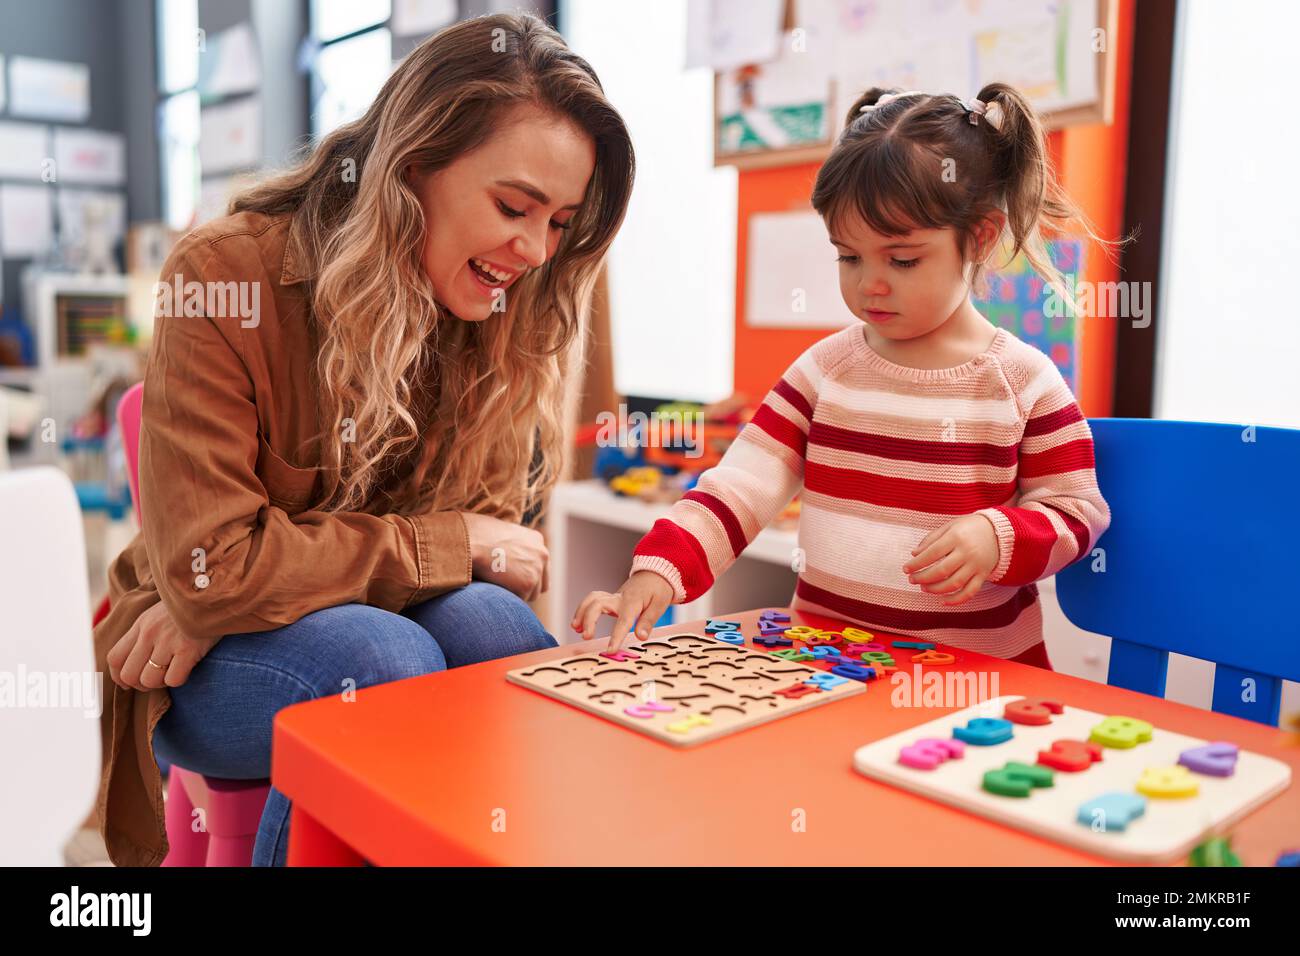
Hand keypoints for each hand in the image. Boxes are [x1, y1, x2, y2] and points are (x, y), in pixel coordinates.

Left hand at [106, 600, 221, 690]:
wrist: (216, 592)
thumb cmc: (191, 608)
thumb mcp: (161, 614)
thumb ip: (147, 633)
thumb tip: (138, 660)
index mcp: (141, 624)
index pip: (115, 658)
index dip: (119, 676)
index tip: (130, 682)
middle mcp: (149, 633)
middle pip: (129, 674)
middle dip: (141, 684)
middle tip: (156, 679)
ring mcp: (167, 641)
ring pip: (149, 680)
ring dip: (160, 684)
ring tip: (172, 673)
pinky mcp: (188, 649)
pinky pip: (173, 679)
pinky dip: (179, 679)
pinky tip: (187, 669)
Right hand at [463, 512, 548, 601]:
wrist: (471, 542)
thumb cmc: (476, 536)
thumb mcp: (500, 533)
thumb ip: (510, 545)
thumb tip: (506, 558)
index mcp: (536, 540)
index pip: (540, 565)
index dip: (527, 574)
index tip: (515, 578)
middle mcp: (542, 554)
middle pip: (541, 582)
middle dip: (527, 588)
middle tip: (508, 588)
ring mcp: (537, 569)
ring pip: (532, 594)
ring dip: (517, 594)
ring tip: (499, 585)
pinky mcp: (527, 584)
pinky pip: (520, 600)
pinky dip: (508, 598)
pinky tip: (496, 587)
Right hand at [571, 571, 674, 650]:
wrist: (655, 573)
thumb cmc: (658, 589)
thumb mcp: (660, 605)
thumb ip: (648, 621)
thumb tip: (641, 637)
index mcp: (633, 602)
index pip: (623, 621)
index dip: (616, 636)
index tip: (610, 650)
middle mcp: (619, 598)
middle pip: (598, 604)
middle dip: (589, 620)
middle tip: (586, 636)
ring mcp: (613, 597)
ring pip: (591, 600)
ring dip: (581, 613)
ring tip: (575, 628)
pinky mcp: (609, 598)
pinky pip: (592, 600)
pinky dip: (583, 610)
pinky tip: (579, 622)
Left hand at [902, 514, 999, 605]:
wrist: (998, 531)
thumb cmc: (968, 527)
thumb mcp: (949, 526)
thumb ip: (931, 539)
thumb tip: (914, 554)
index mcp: (956, 537)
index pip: (932, 553)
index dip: (916, 563)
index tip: (906, 569)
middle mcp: (967, 552)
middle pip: (942, 571)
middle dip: (923, 577)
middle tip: (912, 579)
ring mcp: (976, 565)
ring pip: (954, 584)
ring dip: (935, 589)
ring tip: (923, 587)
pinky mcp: (983, 575)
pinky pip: (970, 592)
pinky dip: (956, 600)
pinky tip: (942, 601)